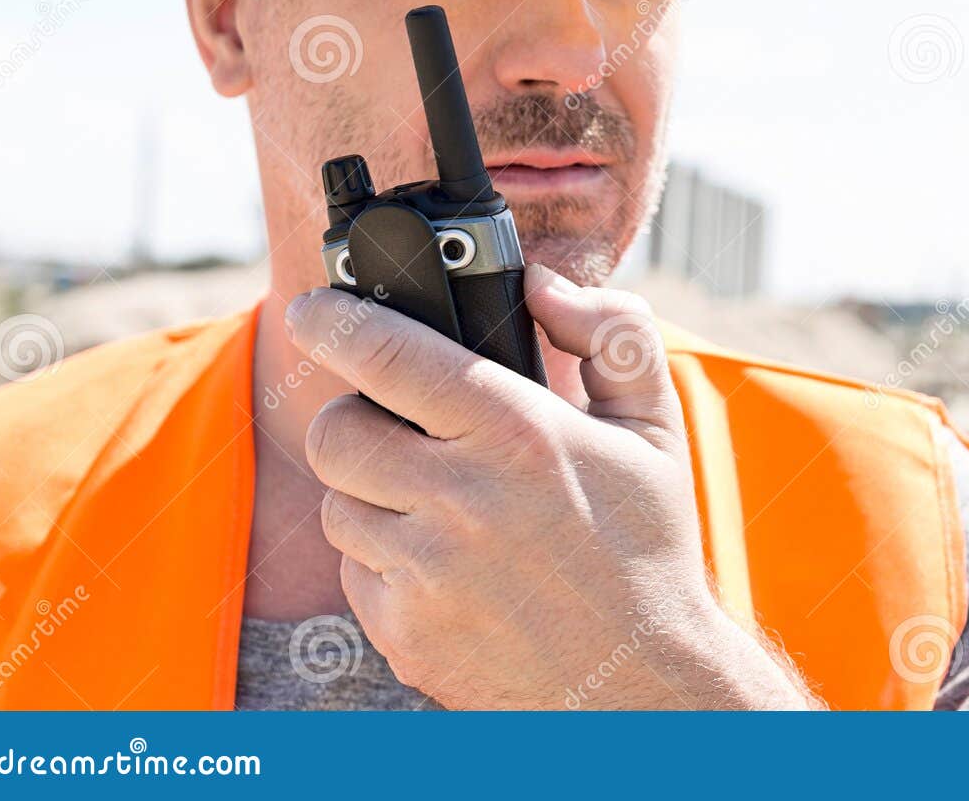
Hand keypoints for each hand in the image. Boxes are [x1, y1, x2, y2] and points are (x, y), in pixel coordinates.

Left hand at [286, 266, 814, 709]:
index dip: (334, 320)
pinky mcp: (403, 633)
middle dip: (356, 419)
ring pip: (339, 505)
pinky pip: (356, 575)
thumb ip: (610, 331)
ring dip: (373, 495)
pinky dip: (387, 564)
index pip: (388, 354)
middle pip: (338, 432)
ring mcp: (426, 573)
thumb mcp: (654, 427)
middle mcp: (462, 499)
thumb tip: (541, 282)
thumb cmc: (647, 547)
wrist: (639, 685)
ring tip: (439, 507)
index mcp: (519, 433)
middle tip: (396, 429)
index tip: (314, 311)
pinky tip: (447, 568)